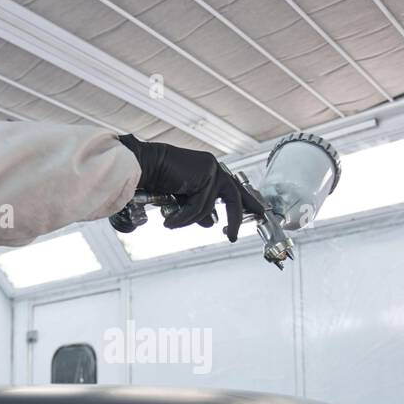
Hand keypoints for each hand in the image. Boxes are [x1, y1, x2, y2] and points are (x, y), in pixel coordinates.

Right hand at [117, 135, 263, 241]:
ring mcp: (211, 169)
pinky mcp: (205, 174)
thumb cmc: (157, 180)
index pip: (233, 188)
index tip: (260, 211)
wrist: (143, 166)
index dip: (248, 201)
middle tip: (232, 237)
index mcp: (209, 171)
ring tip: (170, 222)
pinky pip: (199, 205)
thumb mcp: (182, 200)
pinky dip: (183, 216)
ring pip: (208, 207)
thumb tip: (210, 223)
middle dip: (235, 219)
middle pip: (233, 197)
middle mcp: (213, 168)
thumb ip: (199, 209)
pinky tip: (169, 219)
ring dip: (187, 219)